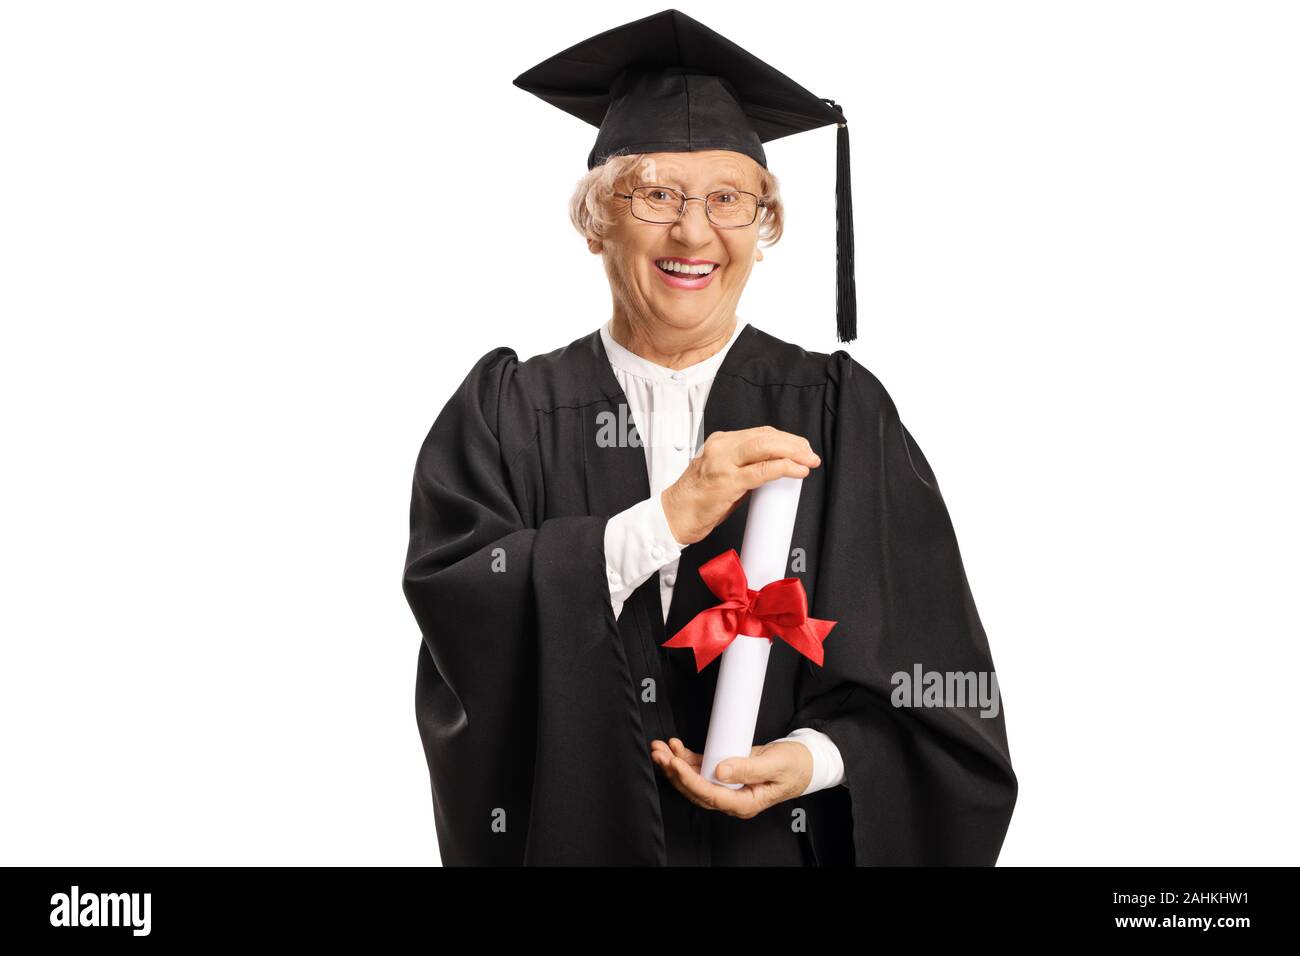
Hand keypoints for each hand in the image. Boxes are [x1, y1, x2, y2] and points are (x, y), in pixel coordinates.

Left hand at [649, 736, 811, 818]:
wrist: (805, 762)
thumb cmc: (795, 766)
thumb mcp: (774, 766)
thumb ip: (748, 769)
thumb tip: (720, 771)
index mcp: (745, 802)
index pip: (710, 795)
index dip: (689, 780)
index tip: (675, 764)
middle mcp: (733, 797)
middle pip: (696, 790)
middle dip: (674, 772)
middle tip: (659, 753)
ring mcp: (728, 786)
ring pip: (694, 779)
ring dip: (675, 764)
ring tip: (661, 748)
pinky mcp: (726, 772)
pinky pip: (702, 769)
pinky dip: (687, 758)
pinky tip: (676, 748)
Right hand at [661, 426, 820, 545]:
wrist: (673, 516)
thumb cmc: (696, 499)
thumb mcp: (720, 473)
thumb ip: (744, 468)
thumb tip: (772, 469)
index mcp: (720, 443)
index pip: (761, 433)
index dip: (786, 439)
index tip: (801, 448)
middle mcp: (721, 447)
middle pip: (766, 436)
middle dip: (794, 444)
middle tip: (810, 454)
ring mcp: (723, 463)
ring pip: (766, 447)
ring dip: (793, 453)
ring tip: (809, 461)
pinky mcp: (727, 482)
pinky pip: (762, 470)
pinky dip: (784, 468)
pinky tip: (797, 470)